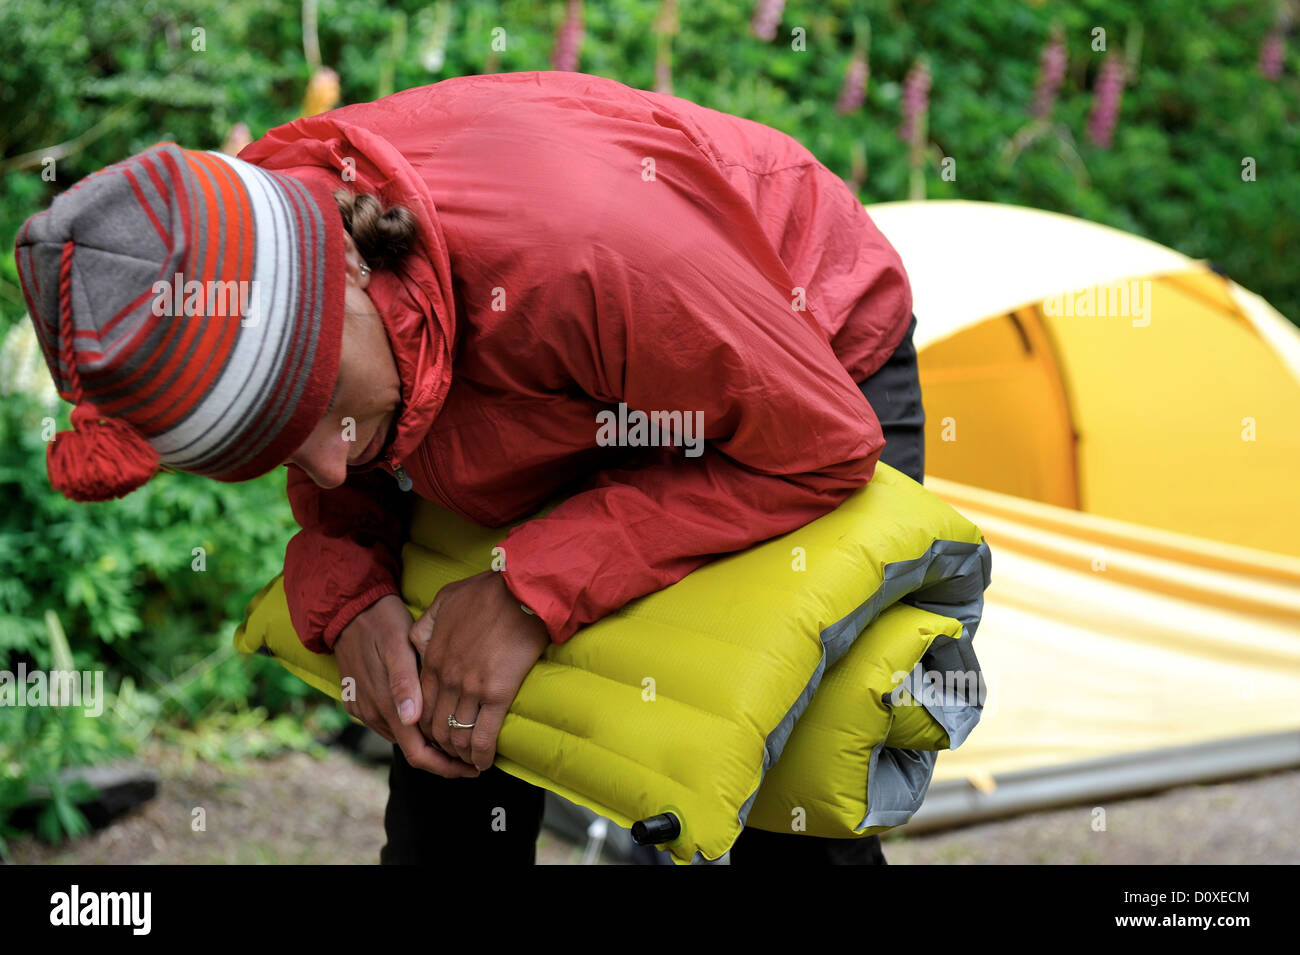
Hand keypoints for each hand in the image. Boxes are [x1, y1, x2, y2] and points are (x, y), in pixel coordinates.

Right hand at [333, 593, 480, 778]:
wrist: (347, 609)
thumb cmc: (382, 622)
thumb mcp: (397, 645)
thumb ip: (404, 683)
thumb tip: (412, 720)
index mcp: (386, 705)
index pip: (419, 754)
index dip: (446, 767)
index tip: (473, 768)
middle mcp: (373, 714)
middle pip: (412, 750)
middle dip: (443, 757)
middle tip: (473, 754)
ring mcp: (363, 709)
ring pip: (401, 737)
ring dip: (427, 741)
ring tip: (457, 733)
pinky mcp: (358, 701)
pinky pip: (388, 722)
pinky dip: (410, 726)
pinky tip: (430, 714)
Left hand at [409, 571, 550, 770]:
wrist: (521, 590)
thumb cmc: (487, 591)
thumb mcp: (444, 601)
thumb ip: (426, 626)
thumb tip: (418, 646)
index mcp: (432, 658)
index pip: (420, 706)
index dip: (426, 727)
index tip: (438, 734)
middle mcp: (447, 677)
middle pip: (435, 726)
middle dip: (442, 747)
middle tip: (454, 755)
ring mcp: (471, 687)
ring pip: (457, 735)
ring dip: (461, 755)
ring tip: (470, 762)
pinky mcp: (497, 693)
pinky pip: (484, 735)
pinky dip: (482, 755)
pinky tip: (485, 762)